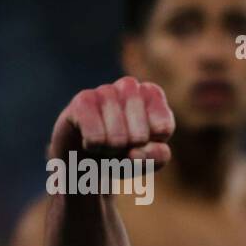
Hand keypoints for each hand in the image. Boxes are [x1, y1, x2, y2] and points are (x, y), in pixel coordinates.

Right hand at [48, 76, 174, 165]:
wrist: (84, 154)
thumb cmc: (123, 151)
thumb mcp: (148, 159)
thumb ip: (157, 156)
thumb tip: (136, 152)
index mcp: (152, 95)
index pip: (163, 128)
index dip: (151, 146)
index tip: (142, 142)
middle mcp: (130, 86)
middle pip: (140, 136)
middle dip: (129, 150)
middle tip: (121, 145)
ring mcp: (105, 90)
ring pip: (117, 137)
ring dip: (111, 150)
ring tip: (105, 143)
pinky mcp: (83, 100)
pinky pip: (96, 137)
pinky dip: (94, 147)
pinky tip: (89, 140)